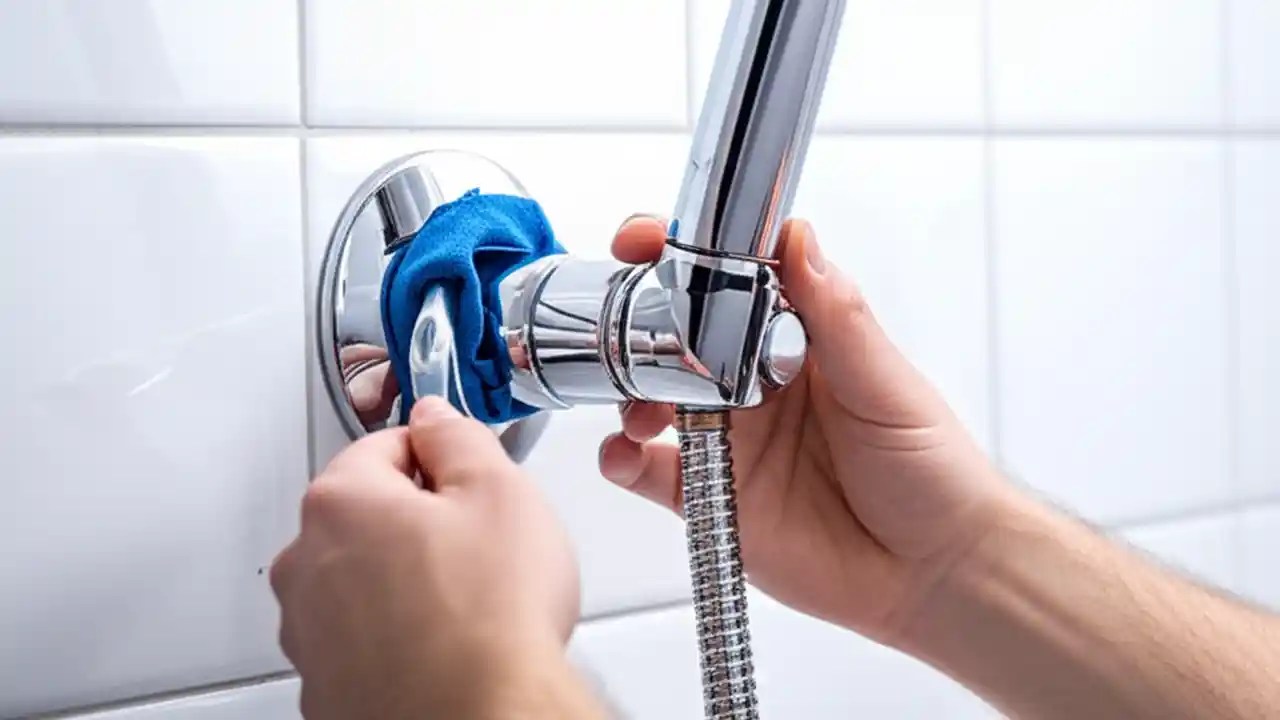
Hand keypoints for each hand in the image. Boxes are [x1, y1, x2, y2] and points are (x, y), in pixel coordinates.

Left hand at [272, 397, 601, 718]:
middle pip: (368, 514)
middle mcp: (304, 567)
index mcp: (339, 503)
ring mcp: (309, 635)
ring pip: (362, 580)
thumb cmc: (487, 620)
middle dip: (420, 521)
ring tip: (468, 605)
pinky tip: (447, 647)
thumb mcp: (499, 490)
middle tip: (479, 545)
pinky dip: (398, 638)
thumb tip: (437, 420)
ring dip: (406, 582)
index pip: (387, 444)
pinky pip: (363, 641)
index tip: (469, 478)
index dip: (441, 458)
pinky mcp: (326, 689)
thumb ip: (459, 437)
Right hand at [598, 216, 1015, 644]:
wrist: (935, 573)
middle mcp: (756, 381)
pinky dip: (622, 457)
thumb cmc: (932, 473)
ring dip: (631, 387)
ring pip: (654, 394)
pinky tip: (625, 453)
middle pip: (678, 331)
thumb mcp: (888, 386)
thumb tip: (798, 240)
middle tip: (632, 325)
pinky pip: (649, 470)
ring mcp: (731, 436)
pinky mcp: (711, 494)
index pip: (732, 276)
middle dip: (641, 318)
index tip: (648, 240)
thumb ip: (837, 317)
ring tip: (640, 404)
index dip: (685, 252)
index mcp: (799, 338)